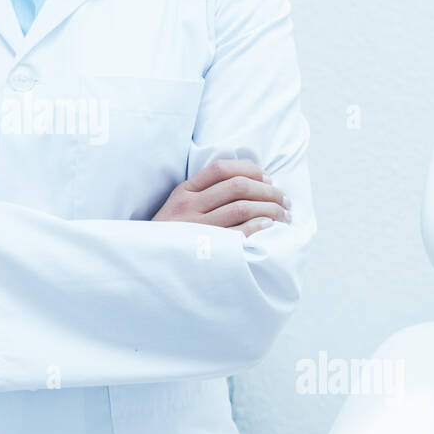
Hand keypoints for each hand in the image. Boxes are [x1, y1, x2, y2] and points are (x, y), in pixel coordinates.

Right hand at [151, 158, 290, 236]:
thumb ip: (201, 194)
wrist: (149, 265)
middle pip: (237, 186)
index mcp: (184, 192)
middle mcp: (188, 206)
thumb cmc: (170, 237)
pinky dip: (258, 226)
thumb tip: (246, 183)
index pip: (221, 168)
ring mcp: (196, 227)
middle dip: (268, 190)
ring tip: (283, 215)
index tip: (268, 178)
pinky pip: (238, 233)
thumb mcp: (177, 209)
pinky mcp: (205, 247)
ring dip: (269, 208)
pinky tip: (270, 226)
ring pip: (241, 207)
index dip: (250, 169)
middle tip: (284, 200)